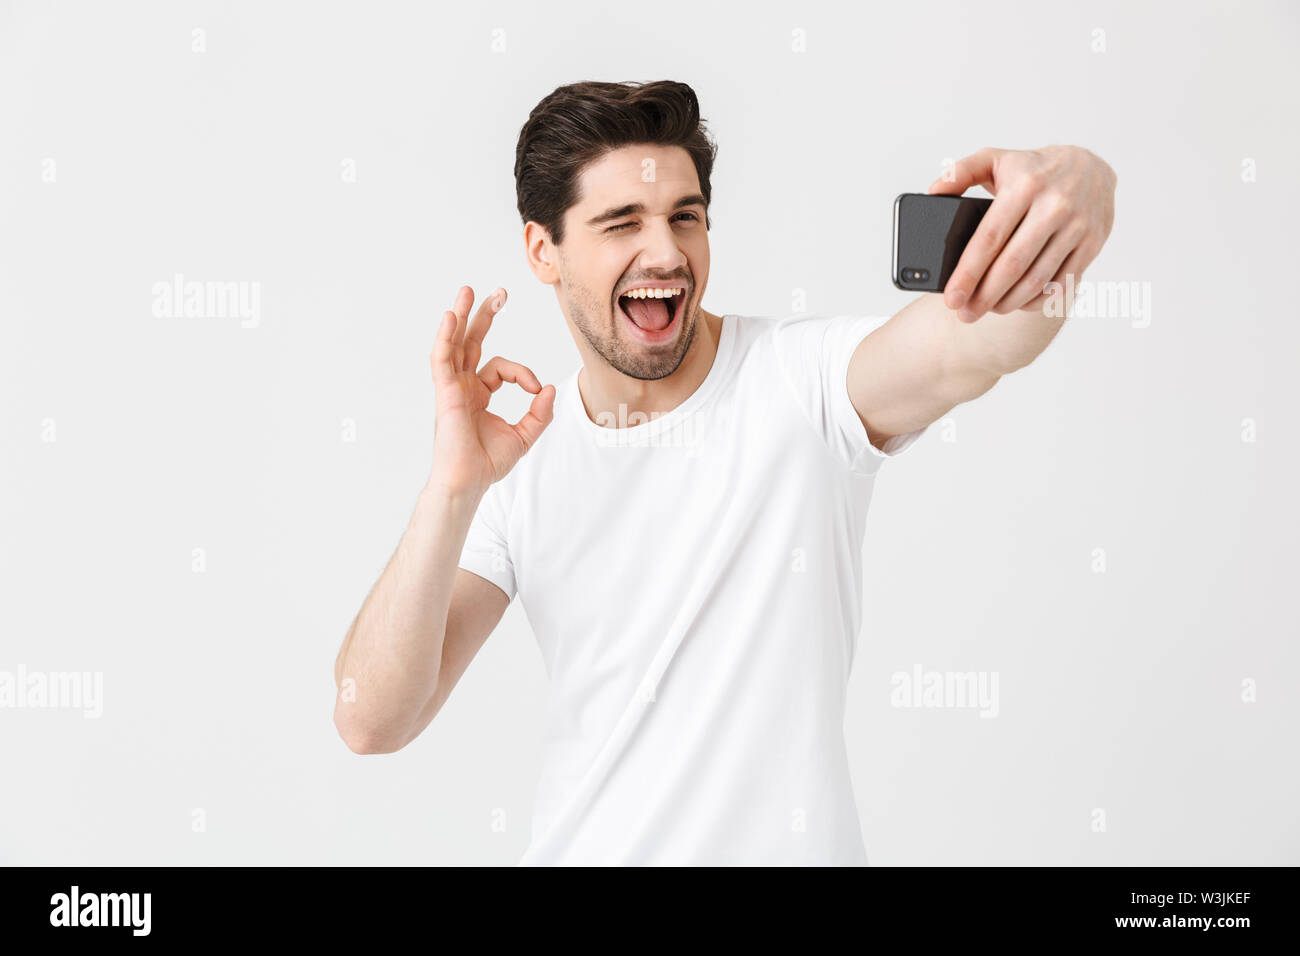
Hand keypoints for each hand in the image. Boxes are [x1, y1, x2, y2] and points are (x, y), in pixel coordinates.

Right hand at [428, 286, 554, 496]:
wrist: (469, 481)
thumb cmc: (488, 462)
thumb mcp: (524, 435)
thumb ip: (539, 413)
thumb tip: (548, 389)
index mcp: (479, 393)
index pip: (502, 368)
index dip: (522, 374)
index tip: (535, 389)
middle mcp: (463, 386)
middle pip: (471, 342)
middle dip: (484, 315)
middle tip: (499, 292)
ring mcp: (452, 387)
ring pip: (455, 343)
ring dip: (461, 315)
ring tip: (467, 290)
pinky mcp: (445, 392)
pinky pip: (442, 359)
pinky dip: (445, 337)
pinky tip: (451, 316)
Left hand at [928, 145, 1116, 321]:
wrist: (1091, 166)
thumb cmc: (1034, 169)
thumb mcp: (995, 159)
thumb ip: (960, 171)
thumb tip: (933, 191)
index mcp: (1024, 186)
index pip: (989, 238)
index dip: (968, 273)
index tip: (952, 297)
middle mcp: (1053, 205)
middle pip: (1012, 265)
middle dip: (984, 296)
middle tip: (964, 314)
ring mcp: (1077, 226)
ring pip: (1037, 278)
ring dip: (1009, 302)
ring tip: (988, 309)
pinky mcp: (1092, 243)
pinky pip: (1061, 282)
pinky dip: (1037, 300)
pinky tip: (1019, 303)